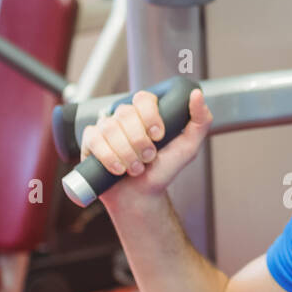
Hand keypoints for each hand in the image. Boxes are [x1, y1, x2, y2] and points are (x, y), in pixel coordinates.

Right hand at [79, 87, 212, 209]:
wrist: (141, 196)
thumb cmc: (163, 170)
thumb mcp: (188, 147)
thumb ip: (200, 121)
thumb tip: (196, 94)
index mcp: (146, 113)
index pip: (143, 99)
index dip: (150, 116)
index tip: (159, 136)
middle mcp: (124, 118)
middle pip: (126, 113)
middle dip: (139, 141)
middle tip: (148, 158)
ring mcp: (105, 128)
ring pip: (110, 128)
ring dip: (126, 153)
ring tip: (135, 168)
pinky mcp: (90, 142)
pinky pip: (94, 140)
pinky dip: (109, 158)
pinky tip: (118, 170)